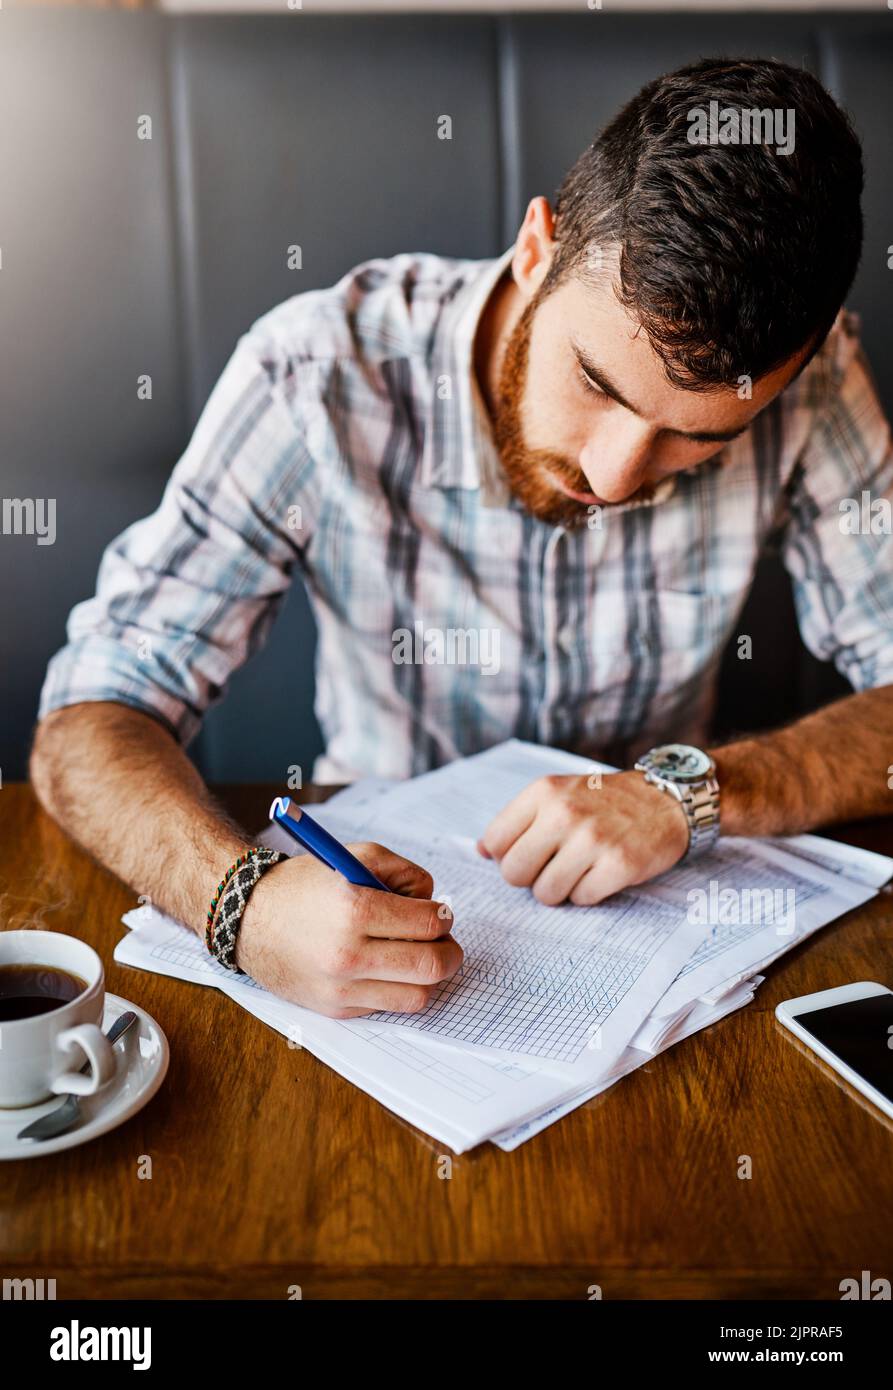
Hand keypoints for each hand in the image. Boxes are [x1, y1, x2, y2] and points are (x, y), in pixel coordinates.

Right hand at [235, 843, 461, 1016]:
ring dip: (427, 976)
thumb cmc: (305, 884)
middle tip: (443, 940)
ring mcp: (341, 988)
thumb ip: (405, 874)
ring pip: (417, 996)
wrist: (248, 918)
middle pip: (432, 966)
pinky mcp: (335, 1009)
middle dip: (449, 951)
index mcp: (354, 910)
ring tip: (416, 955)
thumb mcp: (355, 857)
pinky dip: (396, 988)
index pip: (429, 925)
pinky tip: (384, 967)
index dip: (443, 917)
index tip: (439, 913)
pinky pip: (388, 1006)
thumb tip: (436, 907)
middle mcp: (347, 954)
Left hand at [477, 771, 689, 905]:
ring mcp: (593, 840)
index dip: (507, 856)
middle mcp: (564, 813)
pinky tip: (601, 874)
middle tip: (553, 867)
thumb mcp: (557, 794)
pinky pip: (581, 900)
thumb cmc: (604, 802)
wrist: (665, 800)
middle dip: (530, 878)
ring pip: (545, 893)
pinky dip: (588, 894)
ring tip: (579, 870)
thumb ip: (518, 821)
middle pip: (514, 873)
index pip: (494, 842)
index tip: (529, 853)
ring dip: (560, 890)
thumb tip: (480, 851)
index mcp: (543, 792)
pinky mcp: (619, 865)